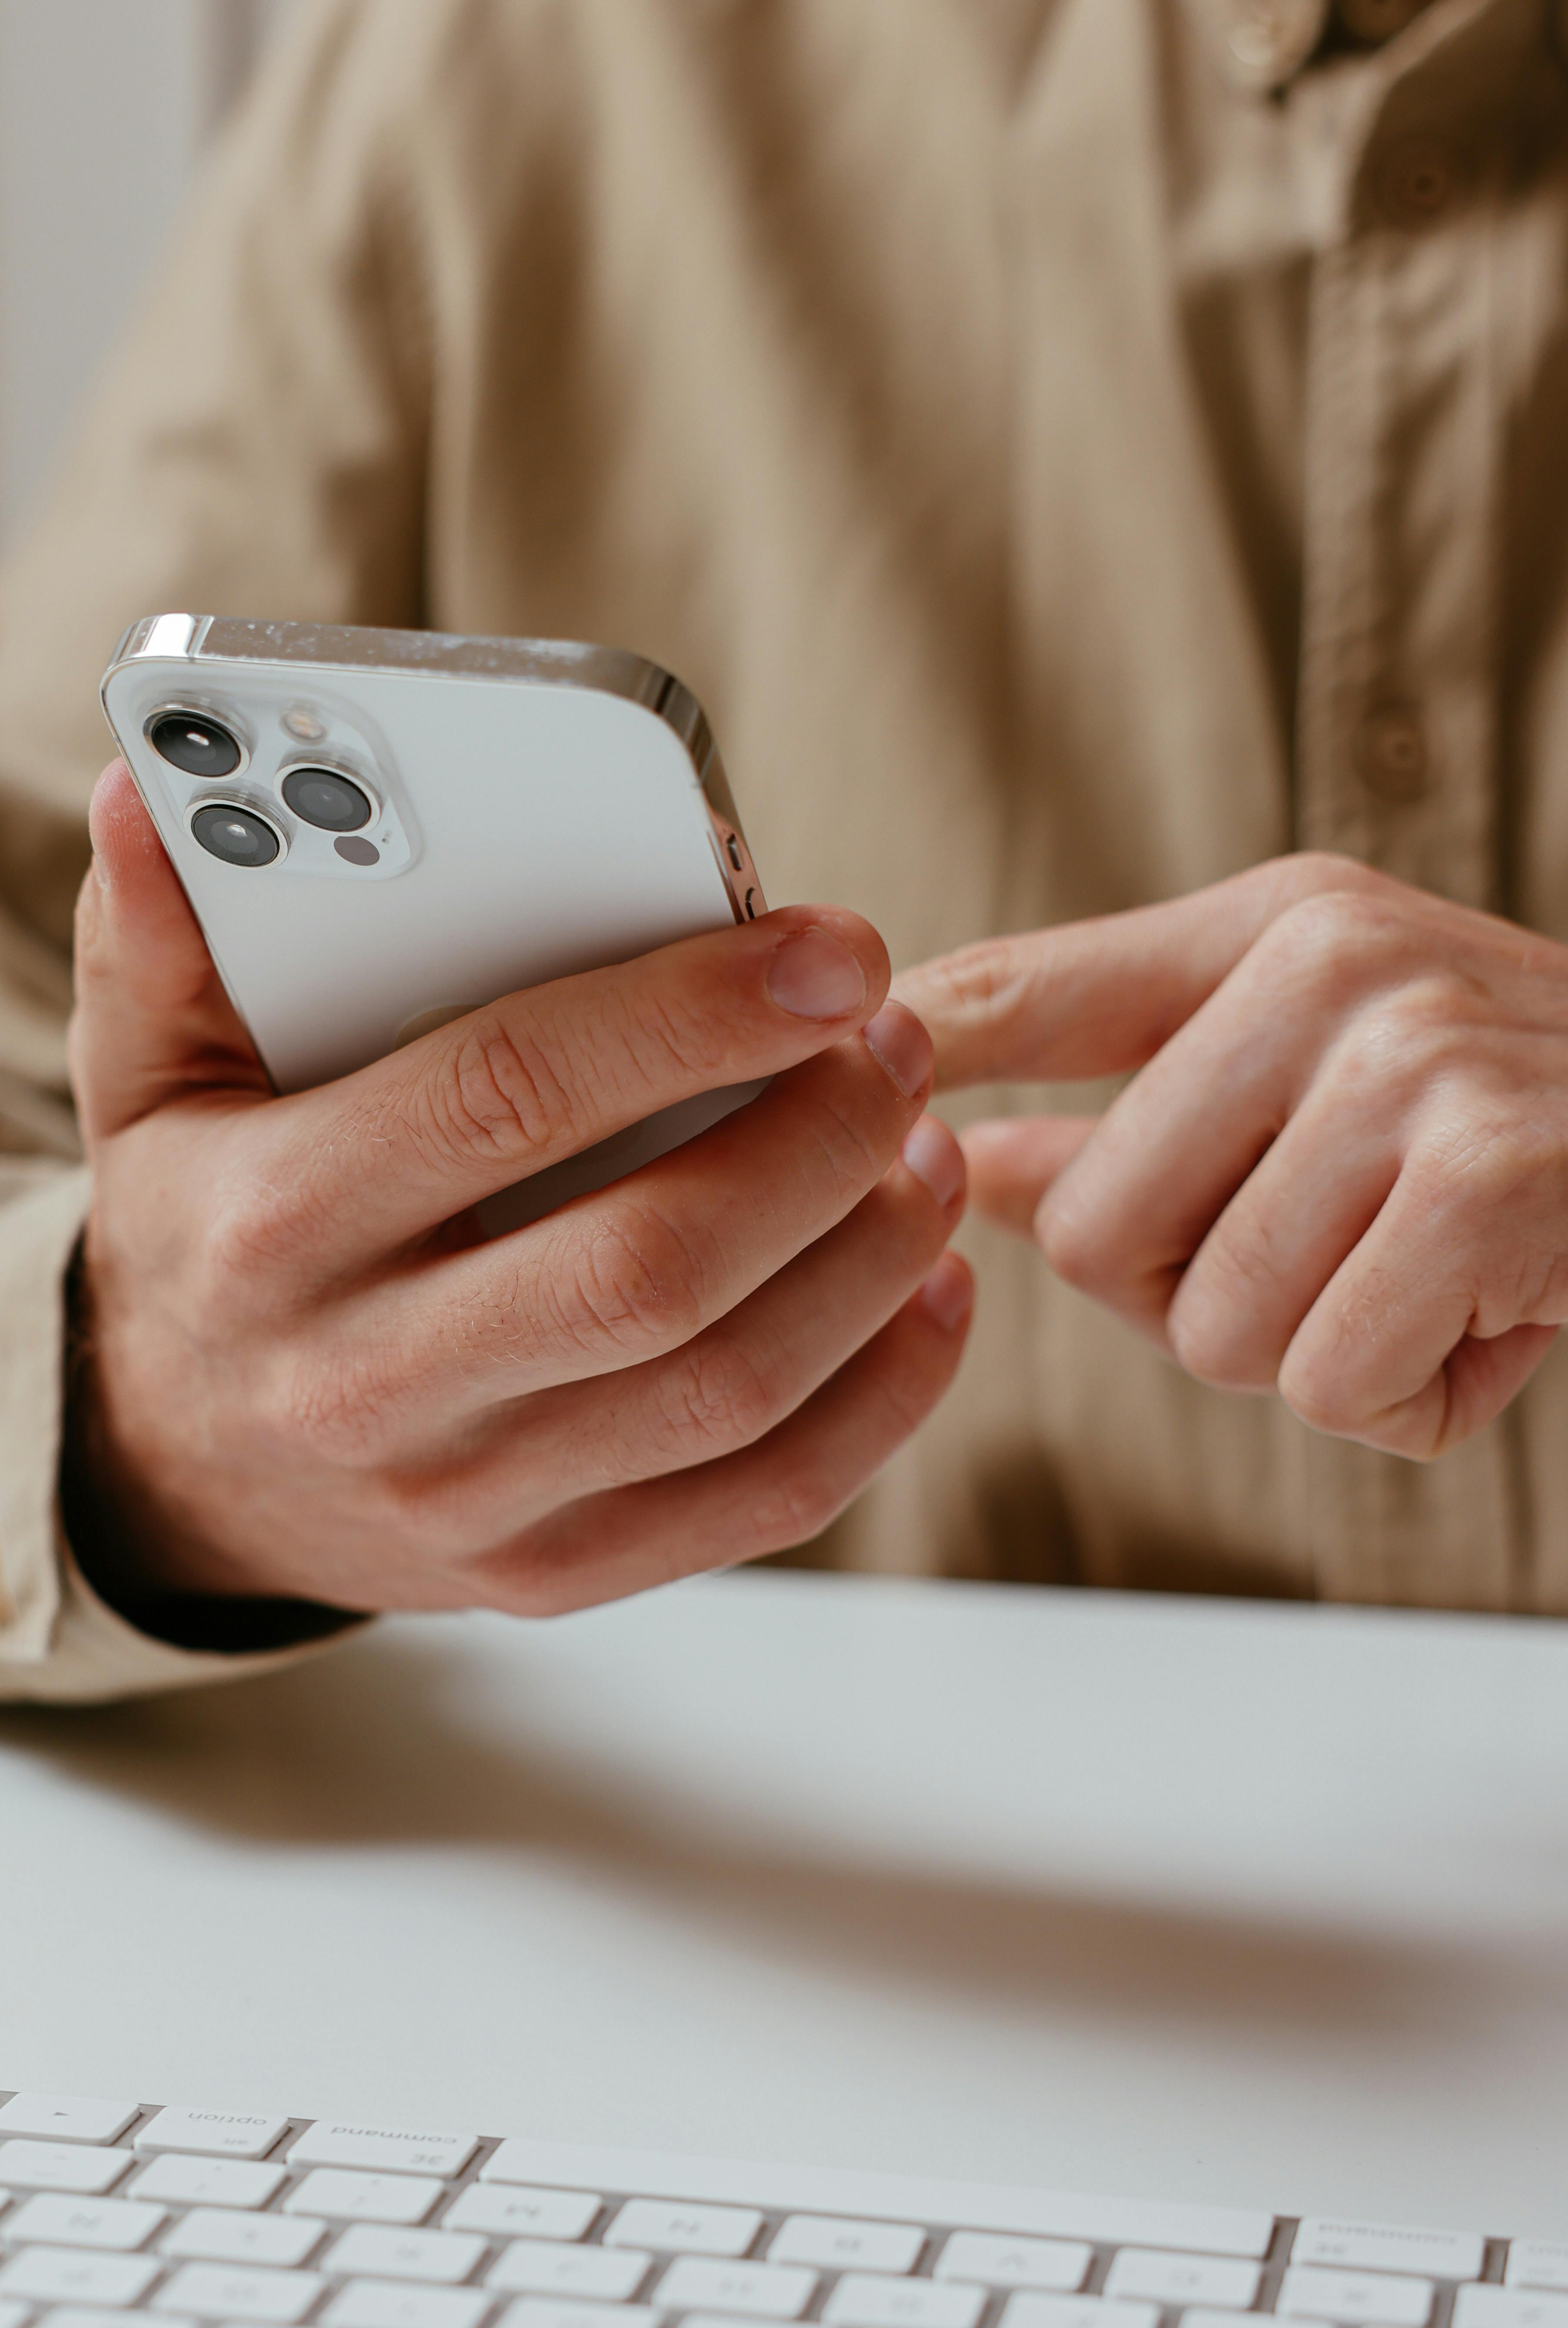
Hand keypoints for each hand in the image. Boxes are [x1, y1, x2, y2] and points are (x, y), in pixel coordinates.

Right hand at [65, 763, 972, 1615]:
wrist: (168, 1471)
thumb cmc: (196, 1230)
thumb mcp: (144, 1083)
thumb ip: (159, 937)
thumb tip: (148, 791)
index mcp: (272, 1228)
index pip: (506, 1098)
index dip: (686, 1015)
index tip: (827, 950)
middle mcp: (365, 1381)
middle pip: (648, 1262)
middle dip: (812, 1138)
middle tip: (894, 1041)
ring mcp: (464, 1500)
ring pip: (726, 1385)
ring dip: (865, 1256)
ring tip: (925, 1141)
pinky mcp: (548, 1575)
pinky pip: (760, 1501)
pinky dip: (879, 1396)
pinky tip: (927, 1283)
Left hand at [903, 854, 1567, 1458]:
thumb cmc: (1527, 1125)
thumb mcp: (1333, 1071)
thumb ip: (1143, 1119)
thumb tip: (964, 1160)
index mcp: (1280, 926)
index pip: (1030, 987)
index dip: (913, 1046)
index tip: (829, 1071)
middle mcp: (1332, 968)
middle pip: (1091, 1228)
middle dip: (1191, 1298)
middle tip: (1342, 1263)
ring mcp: (1412, 1066)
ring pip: (1212, 1327)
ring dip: (1316, 1356)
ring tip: (1433, 1282)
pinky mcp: (1481, 1185)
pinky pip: (1330, 1382)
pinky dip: (1409, 1401)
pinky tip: (1492, 1318)